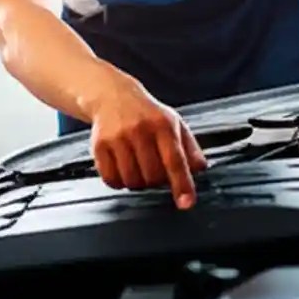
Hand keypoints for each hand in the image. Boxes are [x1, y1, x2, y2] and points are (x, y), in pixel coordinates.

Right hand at [88, 80, 208, 208]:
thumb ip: (190, 147)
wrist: (111, 95)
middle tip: (154, 169)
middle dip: (157, 181)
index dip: (182, 184)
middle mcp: (139, 129)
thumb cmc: (146, 114)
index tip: (187, 203)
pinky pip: (111, 180)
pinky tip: (122, 169)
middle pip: (153, 176)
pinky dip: (118, 182)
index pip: (175, 160)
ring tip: (138, 167)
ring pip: (132, 181)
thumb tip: (199, 169)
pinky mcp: (99, 145)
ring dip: (137, 183)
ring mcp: (118, 137)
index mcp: (163, 124)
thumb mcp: (173, 122)